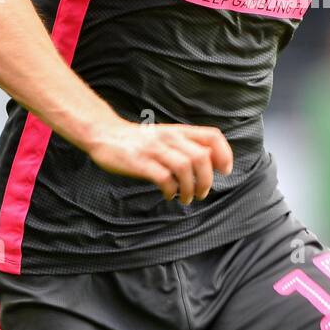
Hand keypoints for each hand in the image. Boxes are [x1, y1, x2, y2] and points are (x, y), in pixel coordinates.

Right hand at [83, 118, 233, 204]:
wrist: (105, 134)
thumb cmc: (141, 141)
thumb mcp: (167, 137)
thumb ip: (188, 146)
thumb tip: (212, 162)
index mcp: (180, 131)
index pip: (212, 136)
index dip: (224, 154)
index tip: (224, 171)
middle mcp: (170, 138)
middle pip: (202, 156)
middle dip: (206, 180)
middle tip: (202, 193)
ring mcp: (155, 149)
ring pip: (185, 167)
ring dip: (190, 188)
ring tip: (186, 198)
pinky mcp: (140, 162)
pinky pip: (164, 178)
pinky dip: (171, 190)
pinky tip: (168, 194)